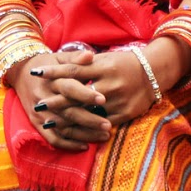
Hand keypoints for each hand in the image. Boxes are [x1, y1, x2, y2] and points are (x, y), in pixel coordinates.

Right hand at [9, 50, 111, 150]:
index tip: (103, 99)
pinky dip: (68, 144)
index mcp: (51, 80)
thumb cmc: (46, 64)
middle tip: (109, 125)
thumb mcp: (59, 58)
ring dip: (84, 134)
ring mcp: (40, 112)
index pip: (69, 88)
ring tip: (104, 136)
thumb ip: (75, 58)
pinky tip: (85, 146)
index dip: (85, 94)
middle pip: (68, 112)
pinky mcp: (36, 123)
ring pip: (63, 128)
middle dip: (90, 120)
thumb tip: (91, 56)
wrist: (20, 72)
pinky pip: (52, 138)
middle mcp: (44, 98)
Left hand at [32, 49, 160, 125]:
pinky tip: (71, 132)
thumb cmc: (123, 64)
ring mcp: (117, 100)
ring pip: (88, 112)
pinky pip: (101, 124)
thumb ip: (83, 63)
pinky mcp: (124, 114)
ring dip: (67, 119)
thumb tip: (57, 64)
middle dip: (57, 101)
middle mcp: (109, 83)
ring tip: (49, 123)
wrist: (153, 73)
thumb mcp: (105, 58)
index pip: (73, 69)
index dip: (54, 72)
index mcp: (103, 66)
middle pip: (78, 94)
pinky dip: (85, 129)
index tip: (36, 73)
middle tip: (38, 106)